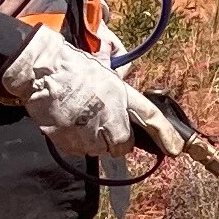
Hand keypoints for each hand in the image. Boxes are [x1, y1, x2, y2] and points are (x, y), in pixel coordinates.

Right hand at [0, 27, 183, 162]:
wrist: (42, 71)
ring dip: (94, 140)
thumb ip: (117, 94)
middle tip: (101, 124)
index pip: (151, 117)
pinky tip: (68, 122)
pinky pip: (80, 150)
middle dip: (116, 140)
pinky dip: (76, 142)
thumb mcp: (103, 73)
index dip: (166, 134)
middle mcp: (111, 116)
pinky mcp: (71, 142)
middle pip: (123, 145)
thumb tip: (123, 104)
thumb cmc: (71, 68)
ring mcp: (91, 132)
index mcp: (121, 95)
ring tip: (79, 118)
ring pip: (100, 149)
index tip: (176, 149)